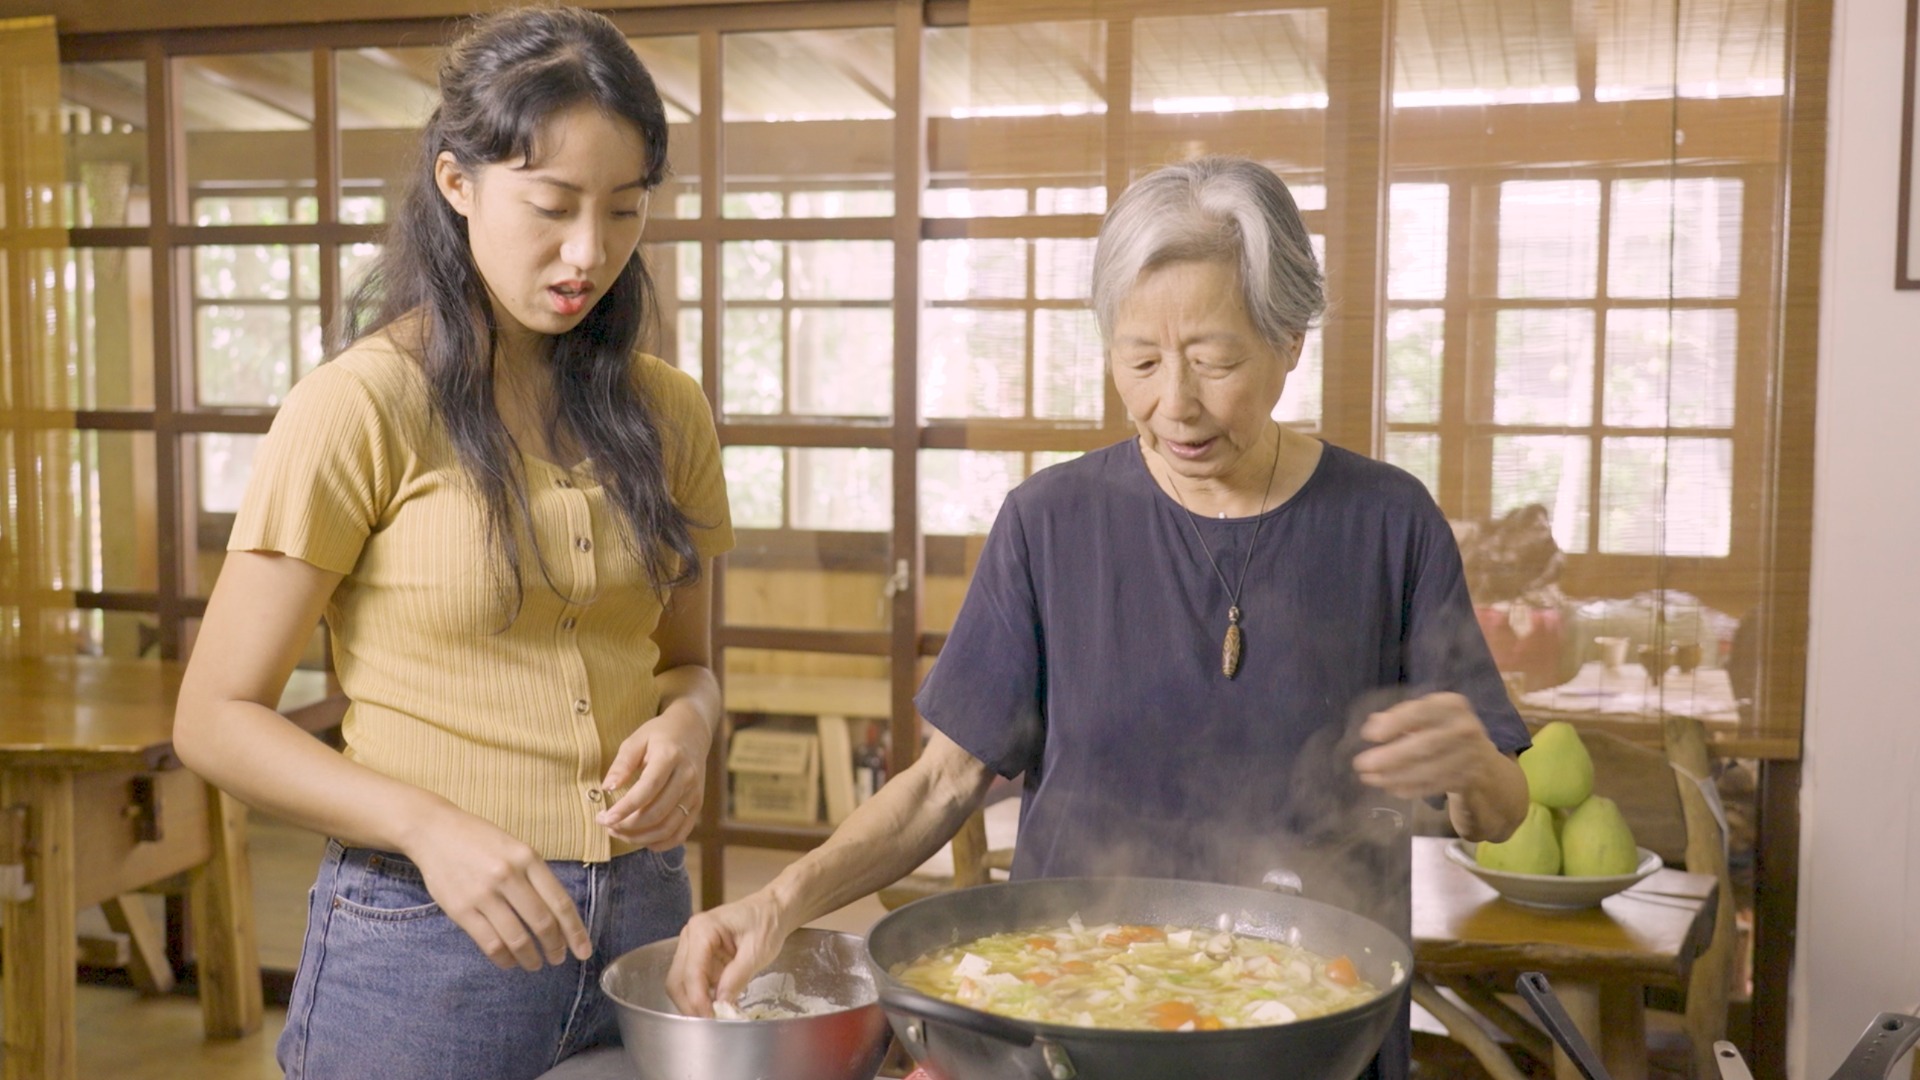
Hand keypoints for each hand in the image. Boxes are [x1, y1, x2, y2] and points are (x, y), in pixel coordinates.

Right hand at [403, 806, 590, 970]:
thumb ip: (535, 876)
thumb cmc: (480, 839)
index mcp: (527, 858)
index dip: (575, 931)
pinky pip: (490, 943)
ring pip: (517, 938)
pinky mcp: (461, 909)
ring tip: (535, 964)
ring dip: (530, 958)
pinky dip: (504, 959)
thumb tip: (558, 915)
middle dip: (554, 947)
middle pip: (542, 923)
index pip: (560, 902)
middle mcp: (508, 875)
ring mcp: (483, 894)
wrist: (434, 831)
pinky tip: (510, 962)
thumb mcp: (516, 847)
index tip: (583, 950)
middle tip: (558, 958)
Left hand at [598, 701, 710, 849]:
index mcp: (670, 757)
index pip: (647, 789)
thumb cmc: (659, 735)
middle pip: (657, 813)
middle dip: (627, 825)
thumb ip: (622, 764)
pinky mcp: (697, 805)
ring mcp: (694, 793)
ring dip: (640, 837)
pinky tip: (641, 839)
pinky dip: (660, 843)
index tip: (604, 818)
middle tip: (606, 824)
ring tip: (618, 832)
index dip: (625, 808)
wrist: (692, 732)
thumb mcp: (637, 740)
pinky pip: (680, 834)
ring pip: (667, 828)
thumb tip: (607, 789)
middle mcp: (686, 777)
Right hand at [666, 891, 788, 1016]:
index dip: (698, 1000)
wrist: (772, 909)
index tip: (710, 1019)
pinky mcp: (699, 955)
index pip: (691, 972)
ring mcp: (691, 945)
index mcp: (702, 929)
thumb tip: (720, 1003)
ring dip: (695, 1002)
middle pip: (677, 979)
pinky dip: (702, 995)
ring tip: (715, 1017)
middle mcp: (690, 935)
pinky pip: (694, 980)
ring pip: (681, 982)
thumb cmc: (767, 923)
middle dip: (690, 1005)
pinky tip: (717, 1006)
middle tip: (710, 1024)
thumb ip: (736, 977)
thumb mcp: (757, 952)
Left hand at [1351, 691, 1505, 800]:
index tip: (1369, 735)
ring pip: (1428, 769)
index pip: (1421, 711)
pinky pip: (1435, 786)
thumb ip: (1401, 717)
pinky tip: (1390, 788)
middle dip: (1390, 756)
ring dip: (1395, 776)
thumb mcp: (1428, 717)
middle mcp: (1465, 728)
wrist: (1484, 762)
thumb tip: (1374, 724)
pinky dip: (1410, 788)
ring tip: (1369, 778)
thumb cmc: (1445, 732)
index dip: (1394, 722)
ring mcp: (1470, 756)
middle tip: (1362, 764)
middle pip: (1425, 744)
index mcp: (1453, 705)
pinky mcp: (1469, 779)